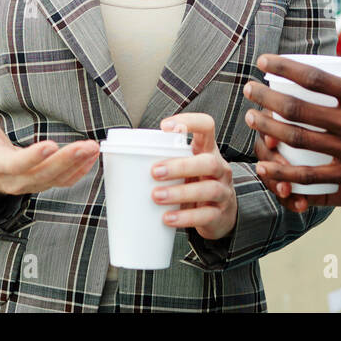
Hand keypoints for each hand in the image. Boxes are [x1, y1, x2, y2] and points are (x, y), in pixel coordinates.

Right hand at [0, 85, 99, 197]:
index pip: (16, 165)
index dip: (33, 157)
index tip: (50, 145)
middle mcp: (15, 180)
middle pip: (42, 173)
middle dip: (65, 160)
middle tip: (85, 146)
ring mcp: (31, 184)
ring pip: (56, 178)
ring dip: (77, 164)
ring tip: (92, 148)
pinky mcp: (43, 183)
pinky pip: (64, 181)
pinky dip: (80, 170)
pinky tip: (91, 157)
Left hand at [153, 112, 236, 239]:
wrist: (221, 216)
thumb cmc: (194, 184)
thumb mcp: (185, 168)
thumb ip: (164, 160)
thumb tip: (117, 159)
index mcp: (208, 150)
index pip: (207, 126)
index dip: (190, 122)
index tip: (165, 127)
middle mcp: (219, 168)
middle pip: (208, 162)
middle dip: (180, 166)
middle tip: (154, 172)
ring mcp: (223, 192)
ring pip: (208, 189)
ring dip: (180, 192)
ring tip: (156, 196)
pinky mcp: (220, 215)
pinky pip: (206, 215)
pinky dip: (185, 217)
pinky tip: (168, 218)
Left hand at [244, 29, 340, 210]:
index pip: (316, 79)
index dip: (285, 68)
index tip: (265, 61)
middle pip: (298, 111)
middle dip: (267, 98)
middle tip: (249, 90)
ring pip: (299, 144)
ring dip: (270, 132)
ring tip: (252, 121)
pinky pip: (313, 183)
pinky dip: (288, 178)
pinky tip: (269, 170)